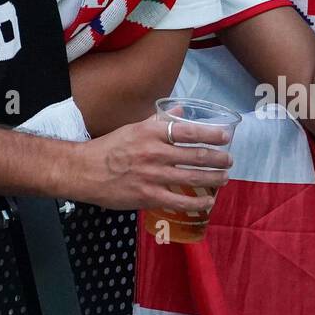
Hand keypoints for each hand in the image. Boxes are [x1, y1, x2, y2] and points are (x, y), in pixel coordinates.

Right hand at [69, 116, 231, 211]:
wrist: (85, 171)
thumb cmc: (109, 148)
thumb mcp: (133, 128)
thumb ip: (158, 121)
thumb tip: (181, 112)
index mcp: (151, 133)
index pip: (188, 131)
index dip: (211, 134)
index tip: (225, 137)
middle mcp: (154, 153)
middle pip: (195, 156)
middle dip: (218, 159)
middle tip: (229, 160)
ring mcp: (152, 176)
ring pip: (192, 178)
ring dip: (213, 179)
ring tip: (225, 178)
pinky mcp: (148, 196)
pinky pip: (179, 201)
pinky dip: (197, 203)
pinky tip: (208, 202)